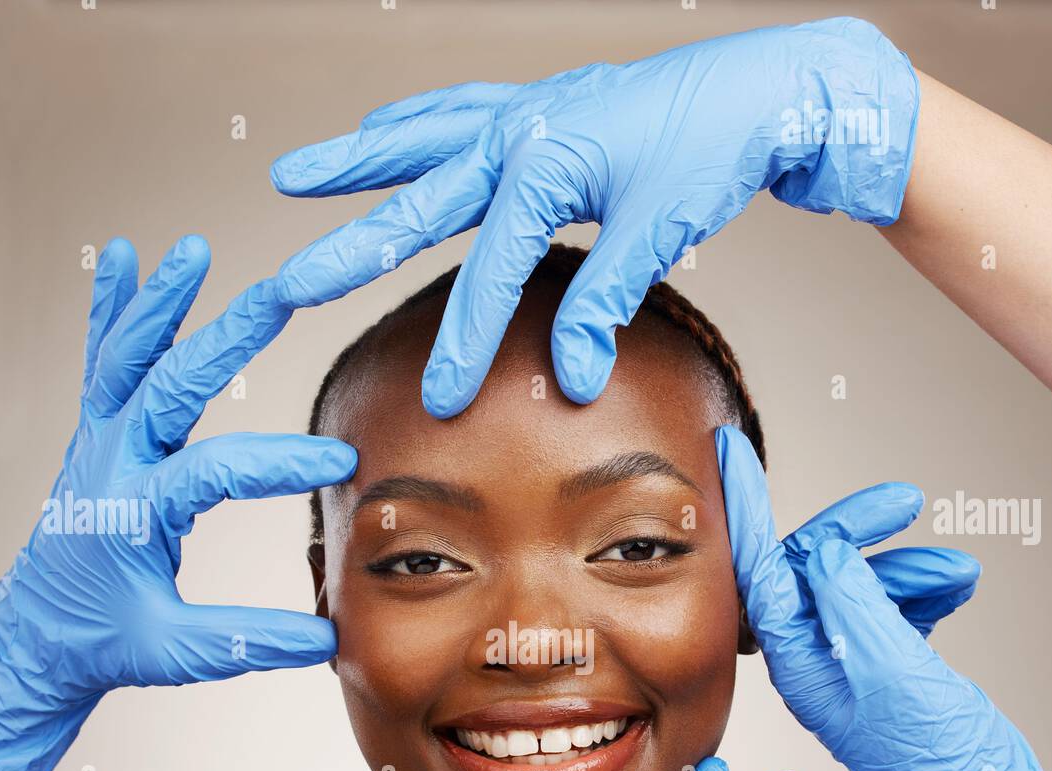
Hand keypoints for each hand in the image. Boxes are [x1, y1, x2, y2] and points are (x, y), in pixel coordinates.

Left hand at [0, 235, 360, 770]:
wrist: (37, 636)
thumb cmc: (104, 644)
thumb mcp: (177, 653)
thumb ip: (248, 642)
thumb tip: (326, 639)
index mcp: (135, 512)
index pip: (217, 470)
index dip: (281, 462)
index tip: (341, 461)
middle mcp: (111, 465)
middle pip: (173, 385)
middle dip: (229, 336)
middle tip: (279, 293)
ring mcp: (98, 444)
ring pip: (129, 359)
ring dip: (161, 304)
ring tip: (193, 250)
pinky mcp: (94, 439)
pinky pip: (102, 365)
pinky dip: (112, 310)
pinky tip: (126, 260)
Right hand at [271, 17, 917, 415]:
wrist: (761, 88)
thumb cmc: (713, 150)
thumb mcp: (657, 232)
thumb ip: (603, 303)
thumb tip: (573, 379)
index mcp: (545, 161)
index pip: (488, 270)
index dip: (463, 341)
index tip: (440, 401)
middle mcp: (520, 129)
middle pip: (419, 200)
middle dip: (352, 248)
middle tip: (291, 283)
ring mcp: (526, 111)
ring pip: (422, 141)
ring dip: (358, 165)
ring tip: (298, 178)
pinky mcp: (541, 107)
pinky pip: (458, 112)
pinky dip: (413, 123)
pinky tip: (382, 130)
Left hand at [720, 425, 1051, 770]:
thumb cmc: (937, 760)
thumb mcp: (889, 667)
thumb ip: (849, 601)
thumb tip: (821, 550)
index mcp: (798, 663)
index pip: (759, 571)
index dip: (748, 508)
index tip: (729, 453)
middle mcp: (814, 663)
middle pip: (813, 570)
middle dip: (856, 533)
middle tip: (902, 501)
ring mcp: (849, 668)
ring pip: (860, 588)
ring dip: (906, 568)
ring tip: (956, 571)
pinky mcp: (885, 672)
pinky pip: (890, 611)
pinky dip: (920, 592)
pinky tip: (952, 588)